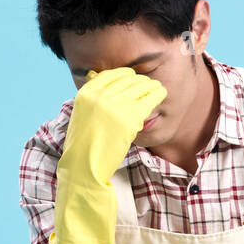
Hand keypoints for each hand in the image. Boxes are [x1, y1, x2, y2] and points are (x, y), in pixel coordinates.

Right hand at [50, 68, 165, 243]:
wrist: (84, 169)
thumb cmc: (84, 148)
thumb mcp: (82, 117)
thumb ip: (93, 101)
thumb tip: (101, 83)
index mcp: (86, 94)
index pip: (111, 74)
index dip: (125, 76)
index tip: (133, 79)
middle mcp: (99, 97)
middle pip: (128, 80)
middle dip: (141, 82)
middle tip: (149, 85)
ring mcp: (114, 107)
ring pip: (141, 87)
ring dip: (151, 87)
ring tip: (158, 89)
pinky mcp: (129, 119)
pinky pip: (149, 99)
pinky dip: (157, 95)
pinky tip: (161, 96)